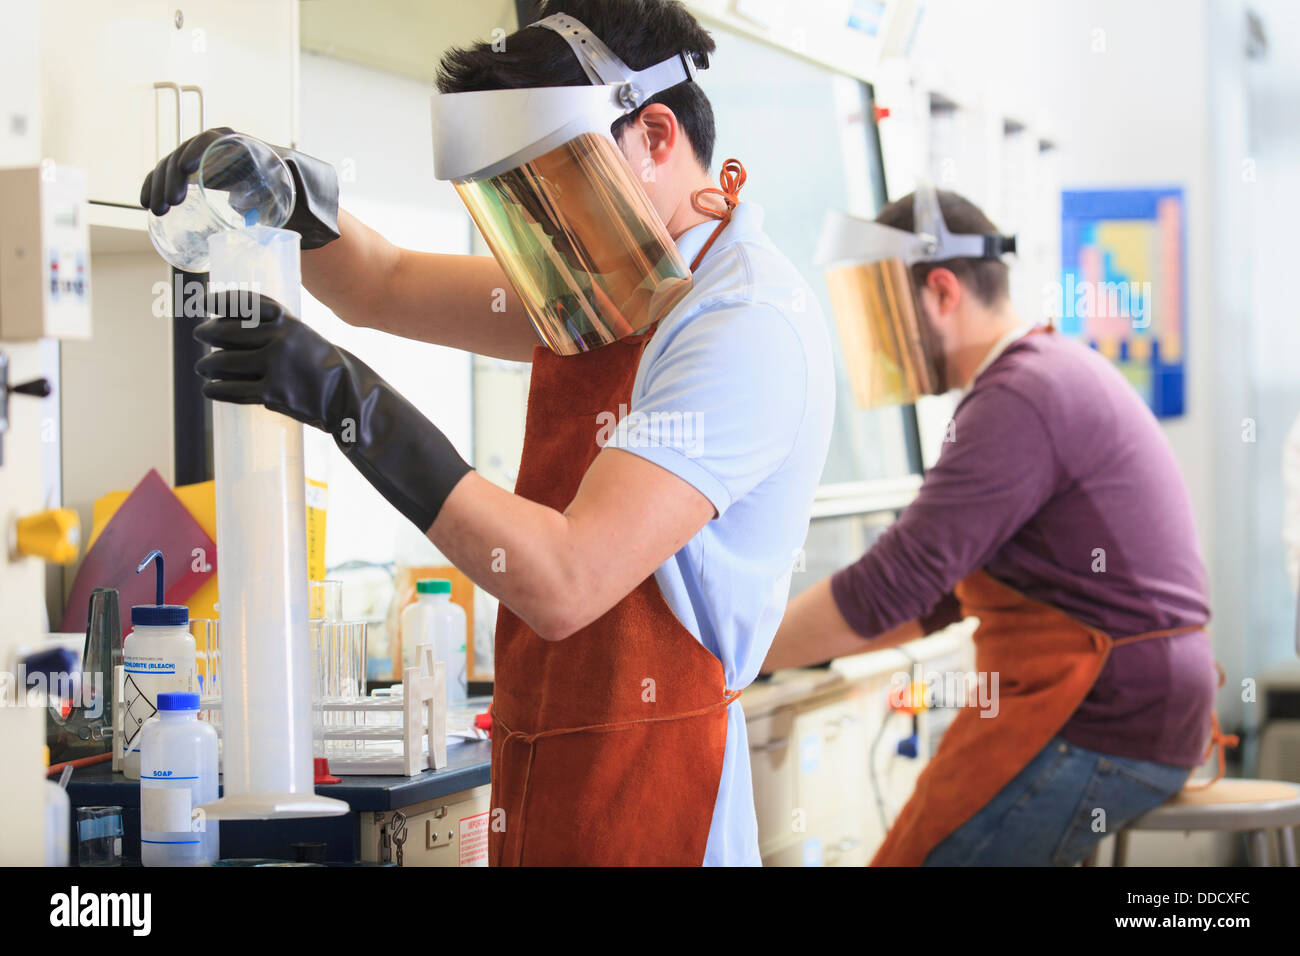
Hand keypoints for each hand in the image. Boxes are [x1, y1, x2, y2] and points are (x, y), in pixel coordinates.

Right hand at [140, 127, 340, 249]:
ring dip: (160, 186)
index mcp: (240, 145)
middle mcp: (218, 147)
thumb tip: (248, 204)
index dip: (196, 151)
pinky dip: (156, 186)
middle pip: (185, 154)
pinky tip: (147, 203)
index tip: (186, 169)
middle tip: (169, 204)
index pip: (211, 140)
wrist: (286, 191)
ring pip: (172, 166)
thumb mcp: (286, 187)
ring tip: (157, 211)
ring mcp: (202, 159)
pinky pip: (169, 176)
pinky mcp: (194, 174)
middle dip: (171, 177)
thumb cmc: (289, 188)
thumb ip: (278, 191)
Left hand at [194, 290, 471, 530]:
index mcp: (290, 322)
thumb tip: (232, 331)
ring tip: (204, 366)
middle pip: (228, 331)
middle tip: (199, 333)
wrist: (350, 397)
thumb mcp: (306, 339)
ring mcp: (275, 367)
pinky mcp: (272, 393)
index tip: (207, 302)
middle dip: (208, 332)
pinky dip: (216, 388)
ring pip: (224, 361)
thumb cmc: (325, 367)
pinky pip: (232, 389)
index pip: (246, 304)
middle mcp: (280, 340)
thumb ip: (276, 332)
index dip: (223, 301)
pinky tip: (209, 387)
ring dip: (208, 364)